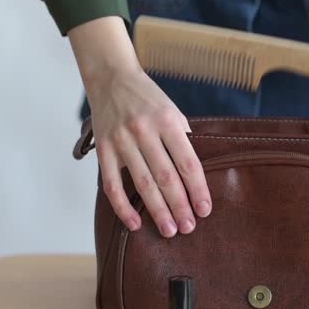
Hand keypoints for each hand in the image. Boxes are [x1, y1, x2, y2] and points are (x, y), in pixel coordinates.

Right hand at [68, 17, 211, 237]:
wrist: (112, 78)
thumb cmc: (148, 100)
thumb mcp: (172, 111)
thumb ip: (183, 140)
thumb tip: (196, 177)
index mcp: (167, 120)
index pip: (188, 162)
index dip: (198, 188)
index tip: (205, 209)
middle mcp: (144, 130)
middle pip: (166, 177)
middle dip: (179, 205)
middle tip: (189, 227)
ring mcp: (121, 140)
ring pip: (142, 183)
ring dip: (157, 210)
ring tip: (169, 230)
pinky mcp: (103, 149)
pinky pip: (112, 184)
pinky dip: (122, 207)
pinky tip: (135, 223)